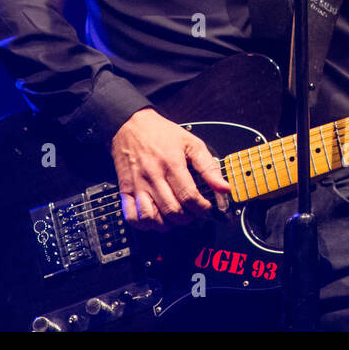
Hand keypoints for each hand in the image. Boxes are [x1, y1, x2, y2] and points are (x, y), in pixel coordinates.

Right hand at [111, 108, 230, 230]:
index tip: (205, 206)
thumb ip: (208, 166)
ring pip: (151, 217)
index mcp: (172, 164)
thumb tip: (224, 187)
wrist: (130, 125)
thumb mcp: (191, 143)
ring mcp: (138, 185)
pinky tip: (154, 219)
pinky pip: (132, 216)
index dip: (201, 207)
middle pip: (172, 210)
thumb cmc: (161, 134)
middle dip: (187, 217)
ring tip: (174, 217)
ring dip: (166, 224)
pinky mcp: (125, 190)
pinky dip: (143, 224)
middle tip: (192, 212)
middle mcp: (153, 176)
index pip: (189, 196)